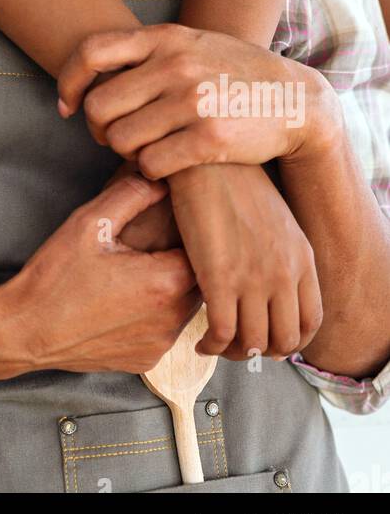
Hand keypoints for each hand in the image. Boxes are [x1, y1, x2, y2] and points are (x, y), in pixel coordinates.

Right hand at [0, 172, 201, 374]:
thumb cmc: (55, 278)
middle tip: (161, 241)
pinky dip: (155, 313)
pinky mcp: (145, 360)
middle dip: (186, 259)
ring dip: (173, 287)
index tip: (181, 220)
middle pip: (201, 282)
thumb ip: (131, 194)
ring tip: (144, 267)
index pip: (206, 253)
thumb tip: (160, 181)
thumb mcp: (90, 223)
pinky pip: (165, 331)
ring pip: (185, 307)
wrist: (24, 331)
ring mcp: (159, 345)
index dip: (195, 233)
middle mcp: (171, 320)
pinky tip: (128, 298)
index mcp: (165, 283)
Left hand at [57, 23, 338, 177]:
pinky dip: (150, 171)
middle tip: (114, 138)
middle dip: (99, 130)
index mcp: (166, 39)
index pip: (91, 53)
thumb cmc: (235, 74)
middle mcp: (176, 65)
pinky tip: (165, 165)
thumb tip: (91, 73)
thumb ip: (149, 52)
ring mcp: (193, 101)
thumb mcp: (194, 44)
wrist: (297, 100)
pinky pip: (150, 164)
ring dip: (126, 153)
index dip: (68, 82)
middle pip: (99, 107)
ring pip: (121, 140)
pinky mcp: (210, 138)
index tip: (66, 105)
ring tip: (146, 149)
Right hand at [168, 163, 322, 359]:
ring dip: (235, 354)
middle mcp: (284, 274)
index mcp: (302, 259)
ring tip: (217, 345)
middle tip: (240, 346)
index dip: (291, 341)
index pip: (312, 322)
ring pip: (253, 343)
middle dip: (262, 352)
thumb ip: (282, 254)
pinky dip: (212, 346)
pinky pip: (222, 334)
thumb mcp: (276, 220)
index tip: (270, 340)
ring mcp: (254, 279)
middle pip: (284, 340)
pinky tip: (201, 341)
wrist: (209, 160)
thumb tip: (272, 285)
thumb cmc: (235, 184)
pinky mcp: (220, 279)